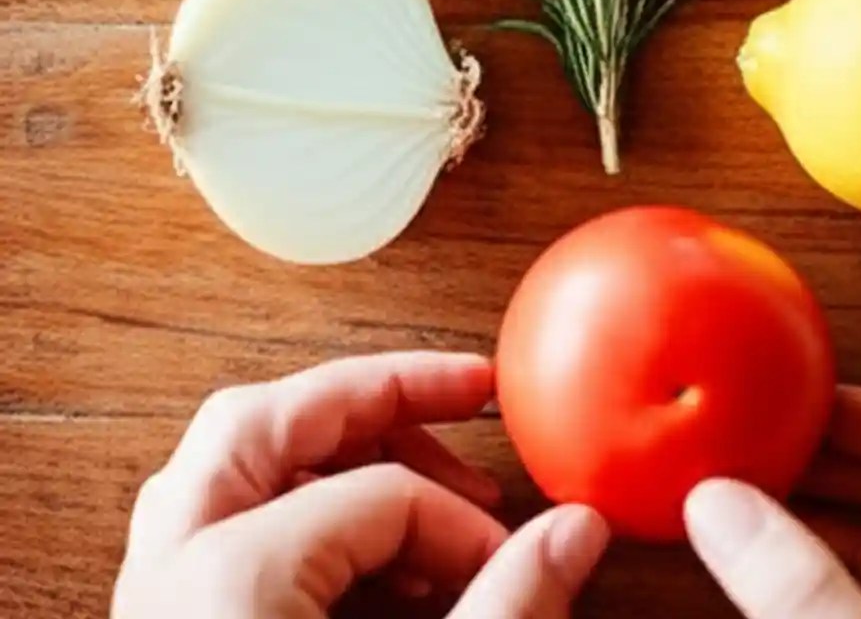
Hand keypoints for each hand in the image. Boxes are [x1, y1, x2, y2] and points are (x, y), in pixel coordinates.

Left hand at [112, 352, 609, 617]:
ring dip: (329, 442)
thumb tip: (578, 531)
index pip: (377, 494)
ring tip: (417, 464)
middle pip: (268, 419)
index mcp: (225, 581)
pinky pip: (219, 519)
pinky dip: (297, 500)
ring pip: (229, 460)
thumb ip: (507, 609)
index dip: (463, 523)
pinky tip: (360, 538)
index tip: (511, 562)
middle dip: (378, 395)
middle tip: (468, 392)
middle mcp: (170, 571)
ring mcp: (153, 598)